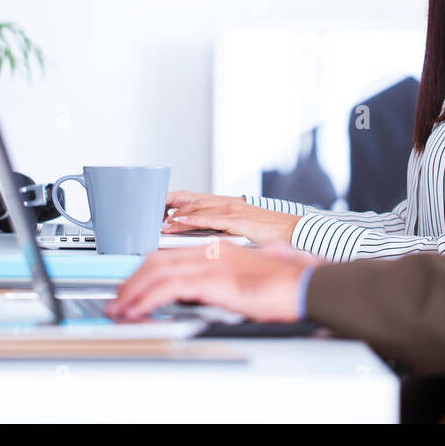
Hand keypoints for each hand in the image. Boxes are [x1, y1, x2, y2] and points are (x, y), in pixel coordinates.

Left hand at [106, 242, 319, 321]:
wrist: (308, 286)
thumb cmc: (285, 288)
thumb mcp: (244, 283)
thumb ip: (220, 285)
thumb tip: (200, 296)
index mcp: (217, 251)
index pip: (168, 256)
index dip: (143, 273)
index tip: (130, 289)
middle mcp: (211, 252)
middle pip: (156, 260)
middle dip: (132, 281)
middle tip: (118, 301)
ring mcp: (213, 263)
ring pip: (158, 271)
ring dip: (134, 292)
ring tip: (121, 309)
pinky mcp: (217, 280)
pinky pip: (171, 287)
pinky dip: (149, 298)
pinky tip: (140, 310)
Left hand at [162, 194, 300, 246]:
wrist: (297, 232)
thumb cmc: (273, 236)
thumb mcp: (242, 233)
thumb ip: (222, 236)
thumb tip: (205, 246)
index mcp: (226, 205)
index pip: (193, 199)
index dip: (173, 202)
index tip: (155, 208)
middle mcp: (227, 203)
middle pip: (189, 199)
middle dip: (167, 204)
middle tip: (147, 211)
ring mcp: (232, 210)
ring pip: (196, 208)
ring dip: (174, 215)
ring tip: (157, 221)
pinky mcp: (238, 220)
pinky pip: (210, 219)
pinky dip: (191, 219)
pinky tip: (177, 222)